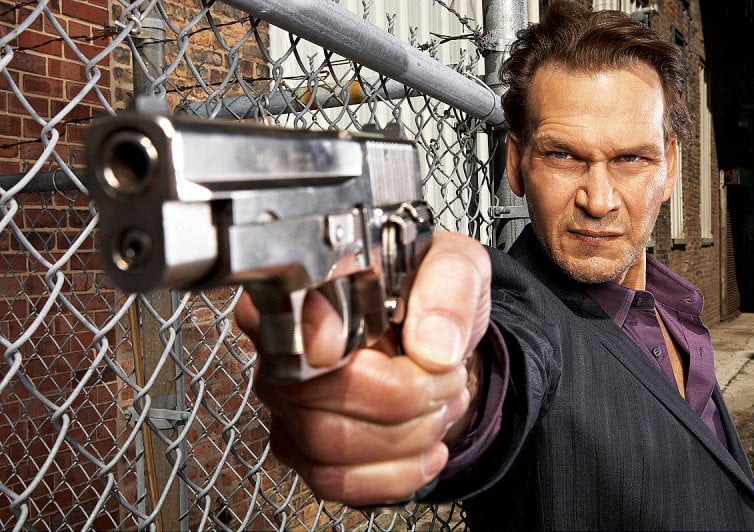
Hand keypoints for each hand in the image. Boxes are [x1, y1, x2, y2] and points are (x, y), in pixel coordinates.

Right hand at [234, 231, 490, 506]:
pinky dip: (398, 472)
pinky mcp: (303, 450)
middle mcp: (283, 347)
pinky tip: (427, 445)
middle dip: (399, 397)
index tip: (340, 345)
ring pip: (328, 446)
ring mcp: (287, 404)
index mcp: (311, 286)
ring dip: (407, 436)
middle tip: (447, 378)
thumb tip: (432, 346)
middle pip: (311, 393)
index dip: (310, 331)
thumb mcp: (457, 268)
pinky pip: (337, 482)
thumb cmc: (433, 297)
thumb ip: (448, 289)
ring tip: (441, 406)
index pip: (284, 310)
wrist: (439, 343)